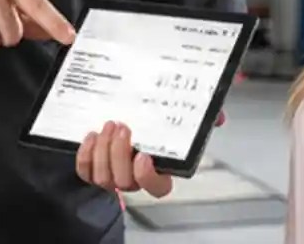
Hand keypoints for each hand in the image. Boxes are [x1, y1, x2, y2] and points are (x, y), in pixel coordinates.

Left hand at [76, 112, 227, 197]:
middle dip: (120, 153)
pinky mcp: (92, 167)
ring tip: (107, 126)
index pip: (158, 188)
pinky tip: (90, 135)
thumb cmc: (154, 119)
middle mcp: (135, 177)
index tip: (144, 156)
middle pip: (125, 181)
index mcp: (159, 169)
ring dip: (102, 151)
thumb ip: (203, 118)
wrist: (124, 115)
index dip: (148, 177)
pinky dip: (85, 156)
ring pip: (104, 178)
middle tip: (122, 126)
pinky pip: (85, 172)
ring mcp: (112, 174)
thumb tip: (219, 117)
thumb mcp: (182, 117)